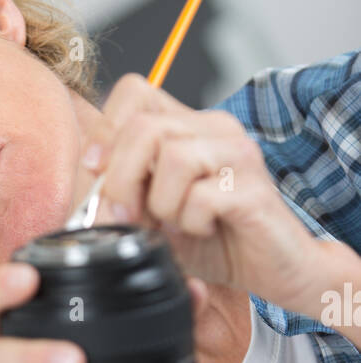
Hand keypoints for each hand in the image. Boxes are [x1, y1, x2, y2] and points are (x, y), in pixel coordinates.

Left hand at [80, 73, 318, 314]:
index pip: (134, 92)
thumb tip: (88, 186)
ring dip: (161, 204)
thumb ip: (120, 196)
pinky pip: (202, 196)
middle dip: (121, 180)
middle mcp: (214, 129)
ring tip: (176, 223)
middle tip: (130, 216)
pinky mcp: (254, 187)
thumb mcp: (151, 216)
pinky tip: (204, 230)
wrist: (273, 269)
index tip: (97, 172)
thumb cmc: (212, 241)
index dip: (106, 132)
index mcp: (186, 127)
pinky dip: (191, 222)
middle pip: (144, 127)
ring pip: (172, 157)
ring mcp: (238, 154)